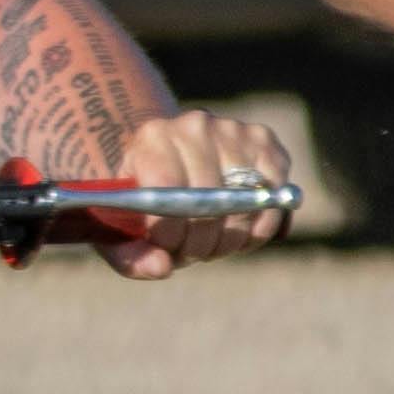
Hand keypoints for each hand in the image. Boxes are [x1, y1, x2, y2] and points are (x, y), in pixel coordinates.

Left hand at [84, 107, 294, 281]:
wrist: (170, 155)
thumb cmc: (143, 196)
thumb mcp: (120, 226)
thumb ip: (129, 255)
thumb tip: (162, 267)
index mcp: (152, 138)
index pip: (168, 190)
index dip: (171, 233)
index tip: (167, 248)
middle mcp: (195, 125)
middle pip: (210, 200)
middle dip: (200, 243)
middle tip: (190, 252)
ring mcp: (234, 130)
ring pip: (245, 205)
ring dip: (229, 239)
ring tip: (211, 242)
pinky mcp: (264, 141)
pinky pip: (273, 201)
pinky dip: (258, 229)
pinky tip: (237, 229)